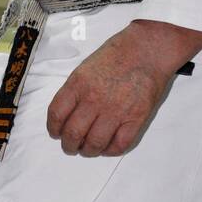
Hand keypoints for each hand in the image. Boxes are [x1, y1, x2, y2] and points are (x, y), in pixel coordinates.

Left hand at [46, 20, 201, 156]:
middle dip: (68, 146)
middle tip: (71, 147)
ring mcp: (115, 110)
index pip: (56, 115)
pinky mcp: (135, 118)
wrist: (147, 49)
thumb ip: (74, 92)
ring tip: (88, 150)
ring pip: (94, 144)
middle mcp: (94, 99)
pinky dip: (110, 151)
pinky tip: (107, 147)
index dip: (53, 129)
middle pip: (73, 134)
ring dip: (87, 151)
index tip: (56, 133)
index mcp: (78, 84)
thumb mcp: (85, 68)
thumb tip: (65, 116)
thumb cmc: (116, 56)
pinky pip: (119, 145)